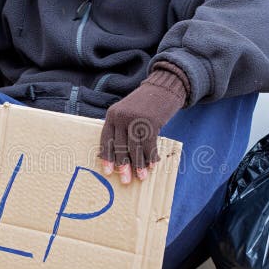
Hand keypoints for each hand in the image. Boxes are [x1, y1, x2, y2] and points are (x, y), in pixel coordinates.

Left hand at [99, 62, 188, 183]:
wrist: (162, 88)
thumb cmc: (144, 105)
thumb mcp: (127, 113)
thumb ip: (122, 130)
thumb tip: (120, 158)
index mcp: (112, 115)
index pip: (106, 139)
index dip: (107, 157)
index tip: (108, 172)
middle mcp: (121, 116)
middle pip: (120, 146)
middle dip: (123, 165)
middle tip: (125, 180)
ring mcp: (136, 118)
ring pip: (135, 148)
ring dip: (139, 164)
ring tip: (141, 177)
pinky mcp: (151, 121)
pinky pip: (149, 144)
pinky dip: (151, 156)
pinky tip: (152, 165)